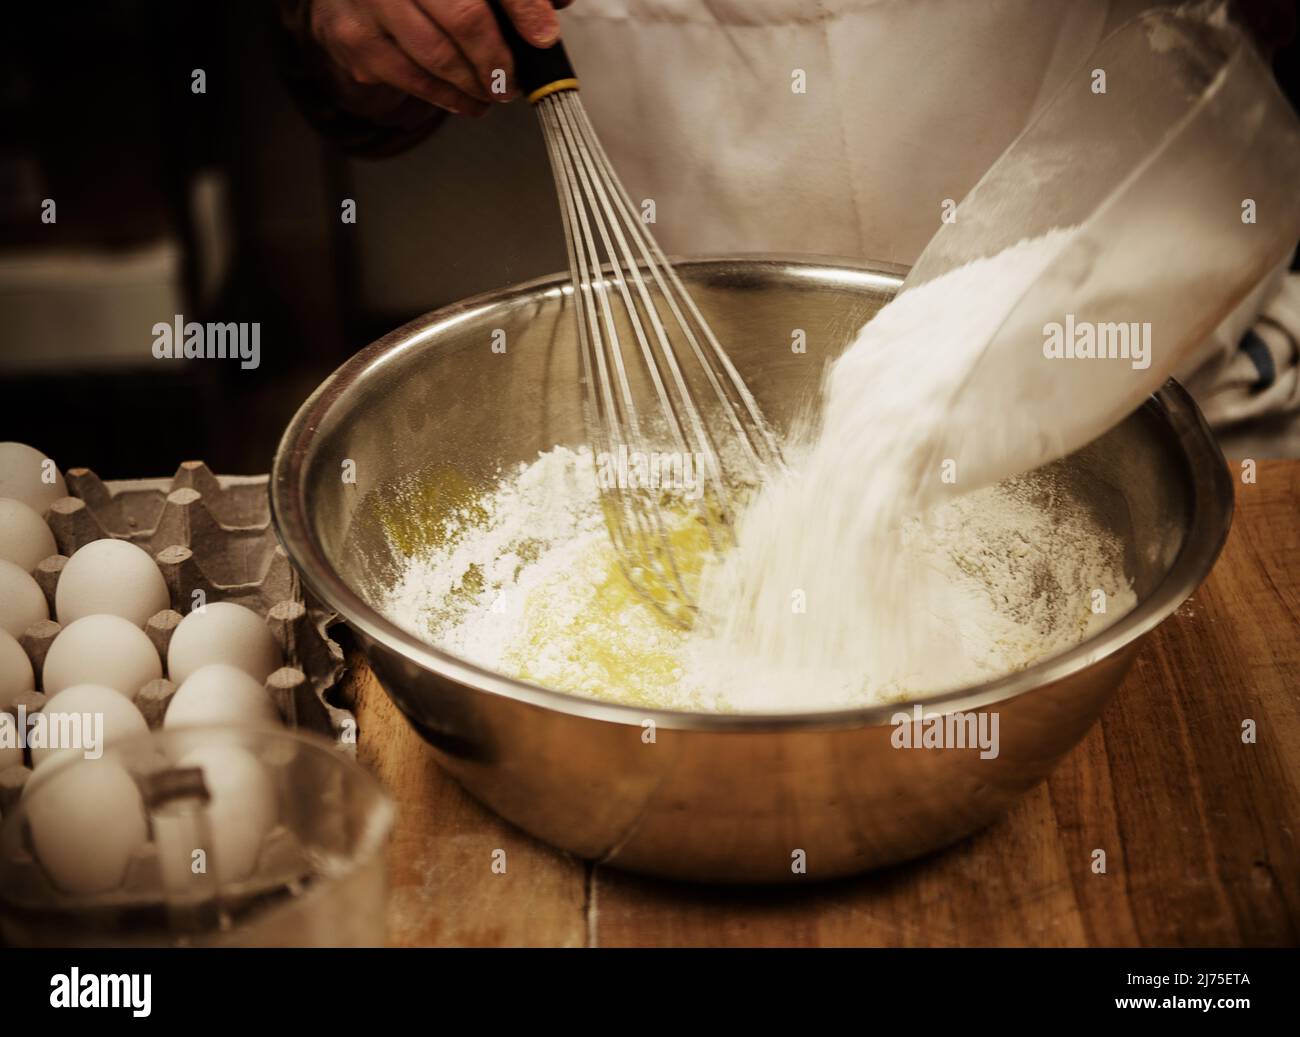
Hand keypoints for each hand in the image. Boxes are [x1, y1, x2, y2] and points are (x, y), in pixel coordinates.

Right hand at [309, 0, 571, 117]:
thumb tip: (550, 12)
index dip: (522, 7)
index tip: (543, 37)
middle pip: (464, 18)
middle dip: (498, 59)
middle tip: (514, 81)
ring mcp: (370, 3)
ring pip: (437, 56)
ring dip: (475, 85)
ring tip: (496, 92)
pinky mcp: (356, 40)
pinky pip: (411, 79)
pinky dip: (448, 97)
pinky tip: (469, 100)